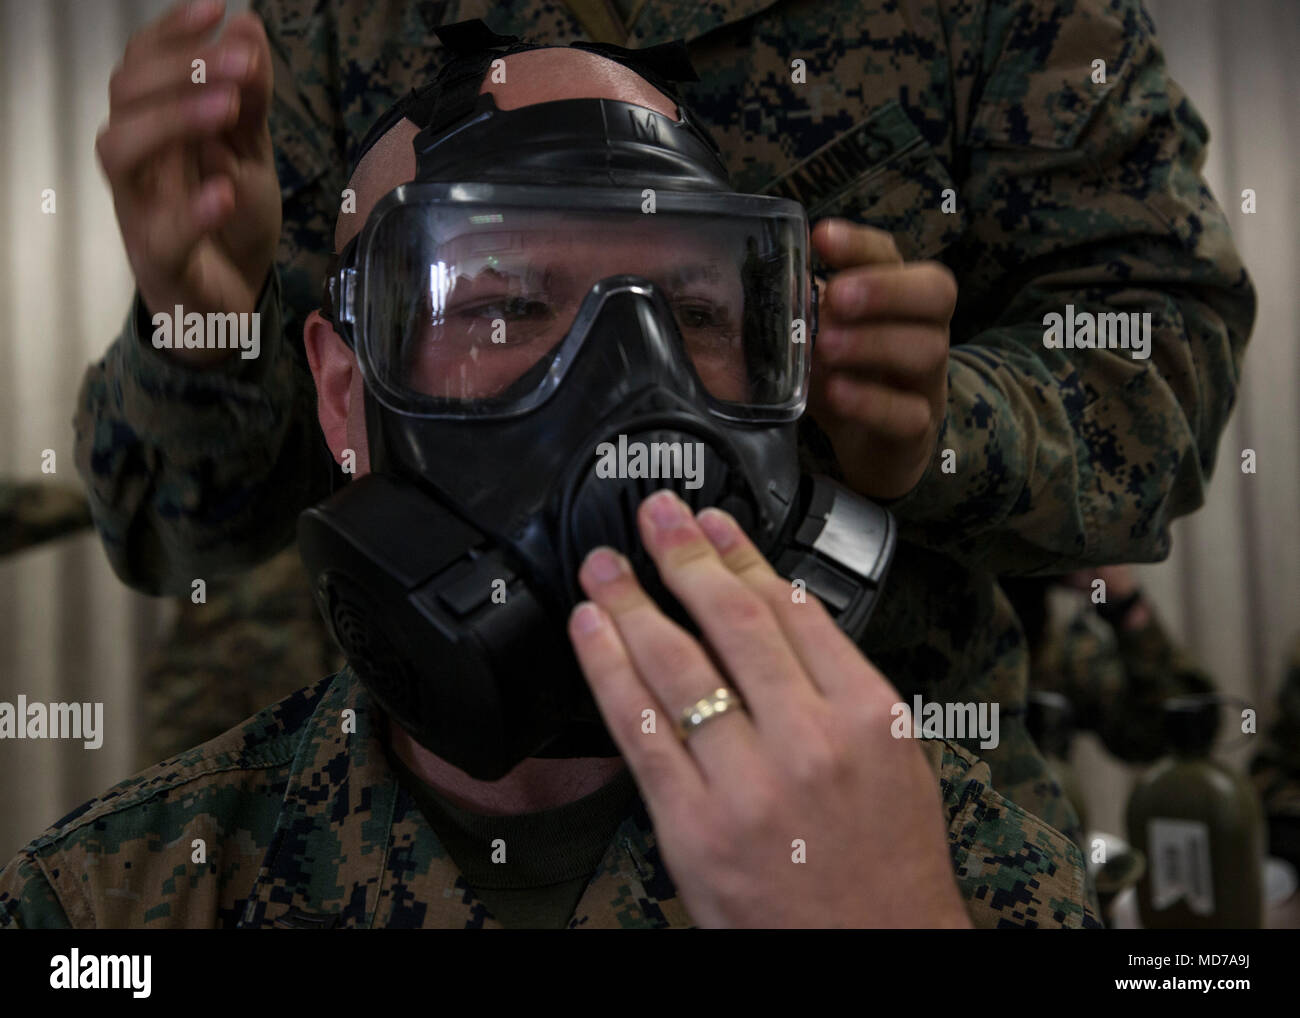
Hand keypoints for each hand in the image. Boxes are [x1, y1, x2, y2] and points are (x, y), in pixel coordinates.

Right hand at [96, 0, 279, 364]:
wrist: (232, 305)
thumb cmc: (229, 222)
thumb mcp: (251, 154)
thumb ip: (251, 101)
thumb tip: (248, 26)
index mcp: (156, 130)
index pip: (142, 65)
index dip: (172, 33)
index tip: (216, 7)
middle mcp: (138, 162)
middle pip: (125, 97)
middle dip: (181, 69)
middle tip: (240, 63)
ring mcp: (141, 210)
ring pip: (120, 151)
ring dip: (174, 119)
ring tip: (229, 108)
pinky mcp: (160, 261)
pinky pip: (162, 233)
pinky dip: (193, 210)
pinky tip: (225, 190)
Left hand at [566, 489, 971, 927]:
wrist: (873, 957)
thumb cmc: (889, 863)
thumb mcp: (897, 758)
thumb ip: (842, 683)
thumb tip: (780, 610)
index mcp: (867, 715)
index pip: (794, 609)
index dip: (743, 555)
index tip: (712, 522)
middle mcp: (809, 740)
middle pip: (733, 623)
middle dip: (684, 557)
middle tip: (652, 514)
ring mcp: (748, 783)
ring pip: (678, 666)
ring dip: (633, 602)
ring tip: (605, 565)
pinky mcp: (694, 826)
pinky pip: (640, 730)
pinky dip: (608, 670)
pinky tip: (590, 631)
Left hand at [808, 218, 954, 499]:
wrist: (875, 449)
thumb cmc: (846, 378)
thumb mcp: (818, 339)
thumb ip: (796, 312)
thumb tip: (745, 286)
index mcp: (896, 299)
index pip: (890, 257)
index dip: (859, 245)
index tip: (820, 237)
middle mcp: (922, 331)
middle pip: (936, 293)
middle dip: (886, 289)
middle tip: (839, 296)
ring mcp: (925, 383)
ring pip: (927, 350)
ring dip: (874, 343)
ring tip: (827, 346)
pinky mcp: (917, 431)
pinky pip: (909, 414)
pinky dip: (872, 402)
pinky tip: (837, 392)